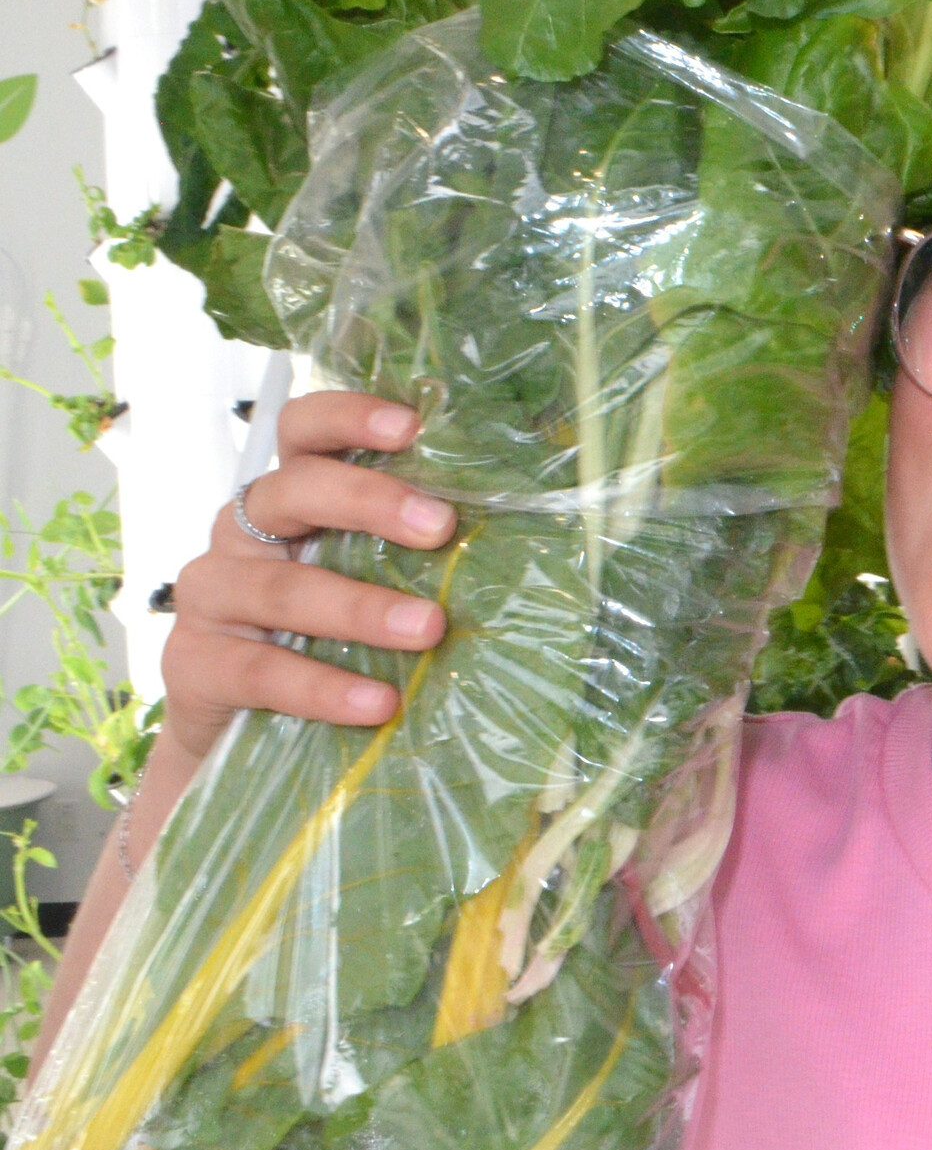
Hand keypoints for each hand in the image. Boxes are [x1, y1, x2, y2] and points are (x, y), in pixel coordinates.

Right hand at [160, 392, 458, 767]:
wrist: (235, 731)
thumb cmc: (320, 640)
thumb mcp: (364, 584)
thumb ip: (408, 555)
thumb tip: (516, 542)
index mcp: (289, 500)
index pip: (303, 432)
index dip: (349, 418)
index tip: (412, 427)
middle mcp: (242, 535)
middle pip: (293, 491)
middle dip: (368, 501)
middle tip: (440, 527)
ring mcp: (211, 596)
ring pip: (283, 588)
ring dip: (361, 608)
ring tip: (428, 629)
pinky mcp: (196, 664)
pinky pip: (261, 670)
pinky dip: (324, 686)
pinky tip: (378, 701)